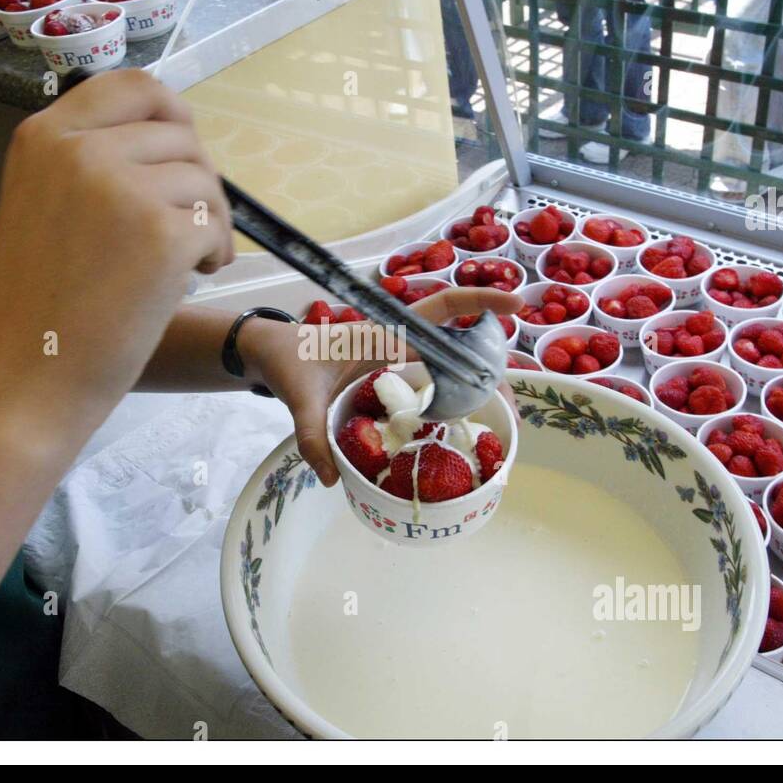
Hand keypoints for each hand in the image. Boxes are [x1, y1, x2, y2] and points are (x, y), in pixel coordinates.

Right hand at [0, 69, 234, 429]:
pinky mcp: (160, 234)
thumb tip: (172, 141)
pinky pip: (216, 223)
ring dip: (207, 220)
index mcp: (43, 136)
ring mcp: (120, 189)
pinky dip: (215, 253)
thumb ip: (91, 166)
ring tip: (182, 264)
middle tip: (184, 226)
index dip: (172, 115)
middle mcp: (80, 150)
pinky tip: (190, 281)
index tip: (181, 150)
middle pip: (180, 134)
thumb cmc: (34, 310)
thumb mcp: (41, 206)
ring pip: (204, 178)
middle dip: (196, 179)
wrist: (19, 380)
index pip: (133, 85)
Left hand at [242, 287, 522, 484]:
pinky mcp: (391, 372)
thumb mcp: (298, 399)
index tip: (516, 305)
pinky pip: (430, 377)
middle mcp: (398, 341)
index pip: (441, 308)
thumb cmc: (285, 361)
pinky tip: (462, 419)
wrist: (266, 351)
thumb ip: (312, 438)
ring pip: (448, 360)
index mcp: (384, 334)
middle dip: (489, 365)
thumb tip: (331, 478)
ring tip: (497, 417)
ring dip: (474, 381)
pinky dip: (451, 392)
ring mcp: (397, 357)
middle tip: (510, 404)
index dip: (480, 303)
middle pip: (458, 341)